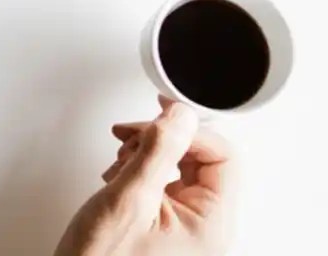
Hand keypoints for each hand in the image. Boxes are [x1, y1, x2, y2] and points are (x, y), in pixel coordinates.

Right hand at [54, 98, 234, 255]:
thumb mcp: (129, 199)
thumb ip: (158, 152)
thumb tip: (181, 116)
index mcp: (211, 224)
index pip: (223, 156)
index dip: (190, 130)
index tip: (162, 114)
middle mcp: (205, 225)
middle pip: (202, 158)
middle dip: (163, 139)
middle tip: (132, 134)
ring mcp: (185, 224)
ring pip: (180, 165)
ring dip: (147, 151)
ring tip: (121, 160)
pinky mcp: (164, 221)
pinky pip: (163, 180)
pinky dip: (138, 167)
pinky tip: (118, 173)